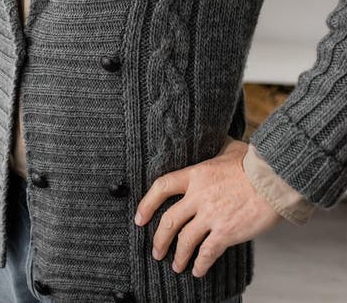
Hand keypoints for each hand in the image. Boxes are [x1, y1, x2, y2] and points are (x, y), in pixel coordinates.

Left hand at [134, 139, 282, 277]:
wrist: (274, 179)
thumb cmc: (255, 163)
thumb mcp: (230, 149)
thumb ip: (217, 150)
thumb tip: (218, 143)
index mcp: (196, 174)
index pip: (162, 186)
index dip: (147, 203)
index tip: (139, 218)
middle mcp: (198, 195)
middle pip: (169, 220)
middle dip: (159, 239)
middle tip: (156, 251)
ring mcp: (211, 215)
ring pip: (184, 240)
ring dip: (178, 256)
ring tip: (176, 266)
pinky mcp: (225, 232)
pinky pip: (206, 253)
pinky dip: (200, 264)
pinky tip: (198, 271)